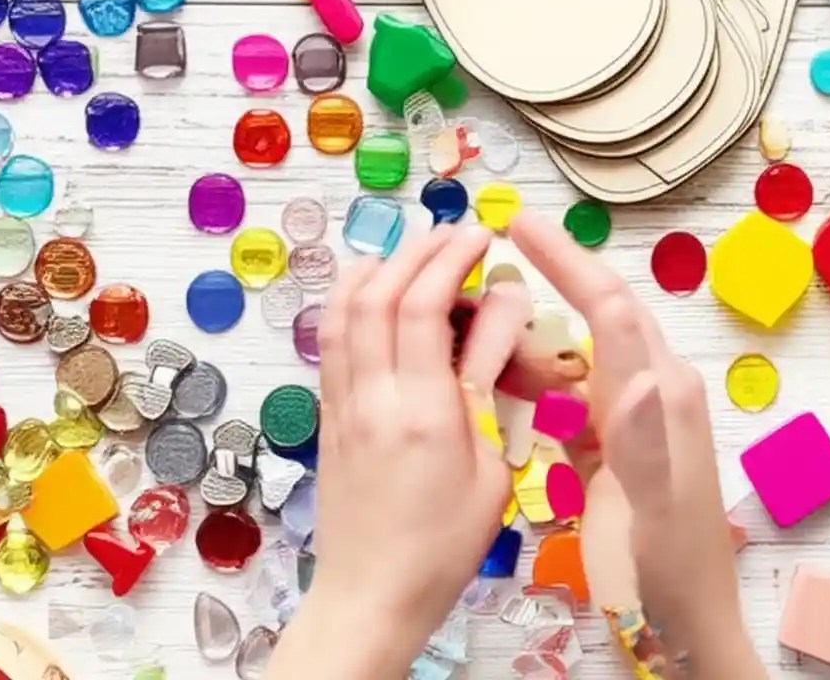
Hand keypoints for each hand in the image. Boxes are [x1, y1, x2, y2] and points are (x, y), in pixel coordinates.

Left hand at [268, 224, 526, 678]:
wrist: (371, 595)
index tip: (480, 237)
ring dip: (376, 267)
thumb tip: (502, 318)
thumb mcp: (492, 471)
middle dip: (417, 251)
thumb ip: (490, 388)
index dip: (451, 259)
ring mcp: (342, 405)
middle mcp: (374, 398)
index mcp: (424, 413)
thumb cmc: (444, 546)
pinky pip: (330, 343)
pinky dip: (347, 303)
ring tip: (406, 249)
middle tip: (452, 234)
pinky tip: (366, 292)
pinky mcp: (327, 418)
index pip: (426, 306)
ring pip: (343, 312)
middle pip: (380, 295)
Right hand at [509, 212, 756, 668]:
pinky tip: (507, 374)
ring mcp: (636, 418)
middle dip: (554, 272)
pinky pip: (575, 392)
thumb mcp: (653, 515)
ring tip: (487, 303)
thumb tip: (641, 375)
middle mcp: (654, 394)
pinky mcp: (618, 445)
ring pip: (583, 352)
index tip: (519, 222)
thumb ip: (646, 445)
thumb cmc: (667, 573)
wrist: (687, 621)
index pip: (611, 309)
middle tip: (501, 238)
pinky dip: (539, 374)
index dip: (566, 261)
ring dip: (540, 324)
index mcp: (661, 399)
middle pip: (601, 315)